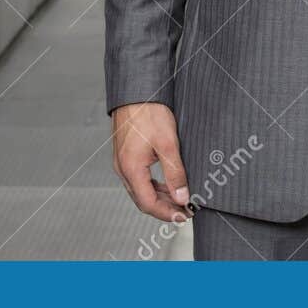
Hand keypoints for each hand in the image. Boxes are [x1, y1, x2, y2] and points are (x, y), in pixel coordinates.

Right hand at [111, 102, 190, 222]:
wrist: (136, 91)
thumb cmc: (149, 112)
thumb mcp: (168, 144)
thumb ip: (175, 173)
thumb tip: (181, 197)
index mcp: (131, 168)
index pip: (148, 203)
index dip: (166, 214)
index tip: (184, 216)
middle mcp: (122, 168)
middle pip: (142, 199)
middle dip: (164, 208)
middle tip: (184, 211)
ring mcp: (122, 162)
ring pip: (140, 190)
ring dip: (159, 197)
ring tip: (179, 200)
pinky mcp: (125, 155)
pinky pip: (138, 178)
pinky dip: (153, 185)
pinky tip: (166, 184)